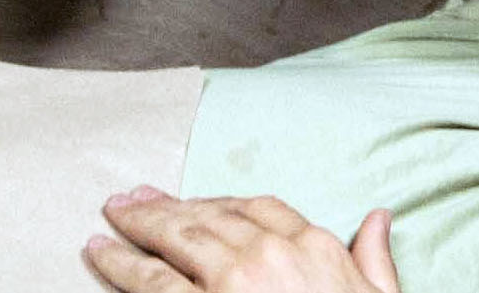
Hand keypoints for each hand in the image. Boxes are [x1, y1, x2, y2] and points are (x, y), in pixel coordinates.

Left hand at [87, 191, 400, 292]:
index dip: (221, 201)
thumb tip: (378, 218)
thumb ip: (373, 258)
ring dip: (140, 222)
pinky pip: (151, 281)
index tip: (199, 200)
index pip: (258, 207)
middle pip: (209, 215)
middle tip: (137, 197)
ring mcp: (231, 280)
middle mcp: (268, 253)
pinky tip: (100, 252)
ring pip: (176, 238)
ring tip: (114, 214)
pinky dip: (121, 262)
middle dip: (170, 205)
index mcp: (313, 246)